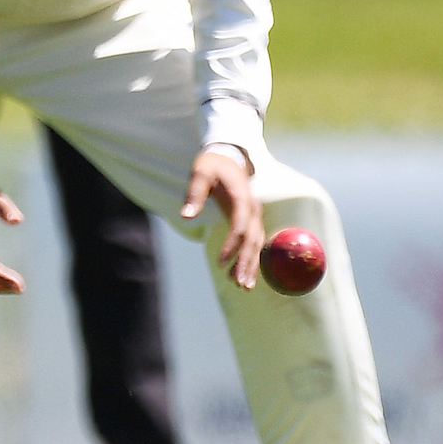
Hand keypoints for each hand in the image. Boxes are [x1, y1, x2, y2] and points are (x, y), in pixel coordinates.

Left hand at [182, 148, 263, 286]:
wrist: (228, 156)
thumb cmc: (212, 164)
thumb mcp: (200, 172)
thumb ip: (194, 193)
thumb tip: (186, 216)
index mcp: (242, 197)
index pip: (240, 225)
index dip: (232, 244)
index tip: (221, 262)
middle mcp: (252, 208)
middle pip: (252, 239)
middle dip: (246, 262)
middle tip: (240, 284)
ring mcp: (253, 215)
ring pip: (256, 244)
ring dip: (251, 265)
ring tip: (243, 287)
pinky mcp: (249, 220)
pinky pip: (252, 242)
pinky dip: (249, 259)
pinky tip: (240, 275)